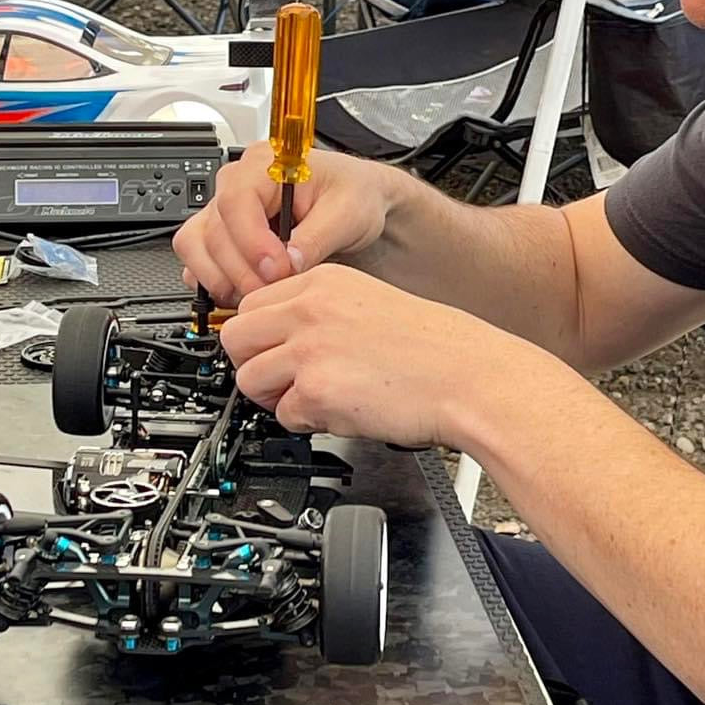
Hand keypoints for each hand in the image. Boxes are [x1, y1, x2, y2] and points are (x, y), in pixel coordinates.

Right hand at [172, 145, 394, 306]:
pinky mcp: (221, 235)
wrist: (358, 201)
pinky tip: (244, 292)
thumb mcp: (347, 212)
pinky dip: (214, 282)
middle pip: (213, 230)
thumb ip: (316, 238)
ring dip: (222, 278)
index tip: (277, 269)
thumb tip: (289, 263)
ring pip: (196, 246)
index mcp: (266, 164)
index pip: (236, 201)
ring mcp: (223, 209)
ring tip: (259, 295)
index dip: (251, 242)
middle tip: (275, 289)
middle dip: (243, 269)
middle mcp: (237, 182)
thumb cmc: (353, 193)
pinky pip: (197, 259)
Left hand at [220, 263, 551, 447]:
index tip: (274, 352)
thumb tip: (277, 338)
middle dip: (254, 365)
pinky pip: (282, 415)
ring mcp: (310, 347)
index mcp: (324, 281)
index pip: (250, 303)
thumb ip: (320, 313)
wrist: (470, 376)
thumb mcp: (369, 303)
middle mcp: (311, 308)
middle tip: (285, 381)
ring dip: (276, 398)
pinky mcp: (316, 389)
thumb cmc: (435, 348)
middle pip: (235, 338)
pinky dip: (307, 422)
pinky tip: (341, 412)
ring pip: (248, 379)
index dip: (261, 336)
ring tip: (317, 399)